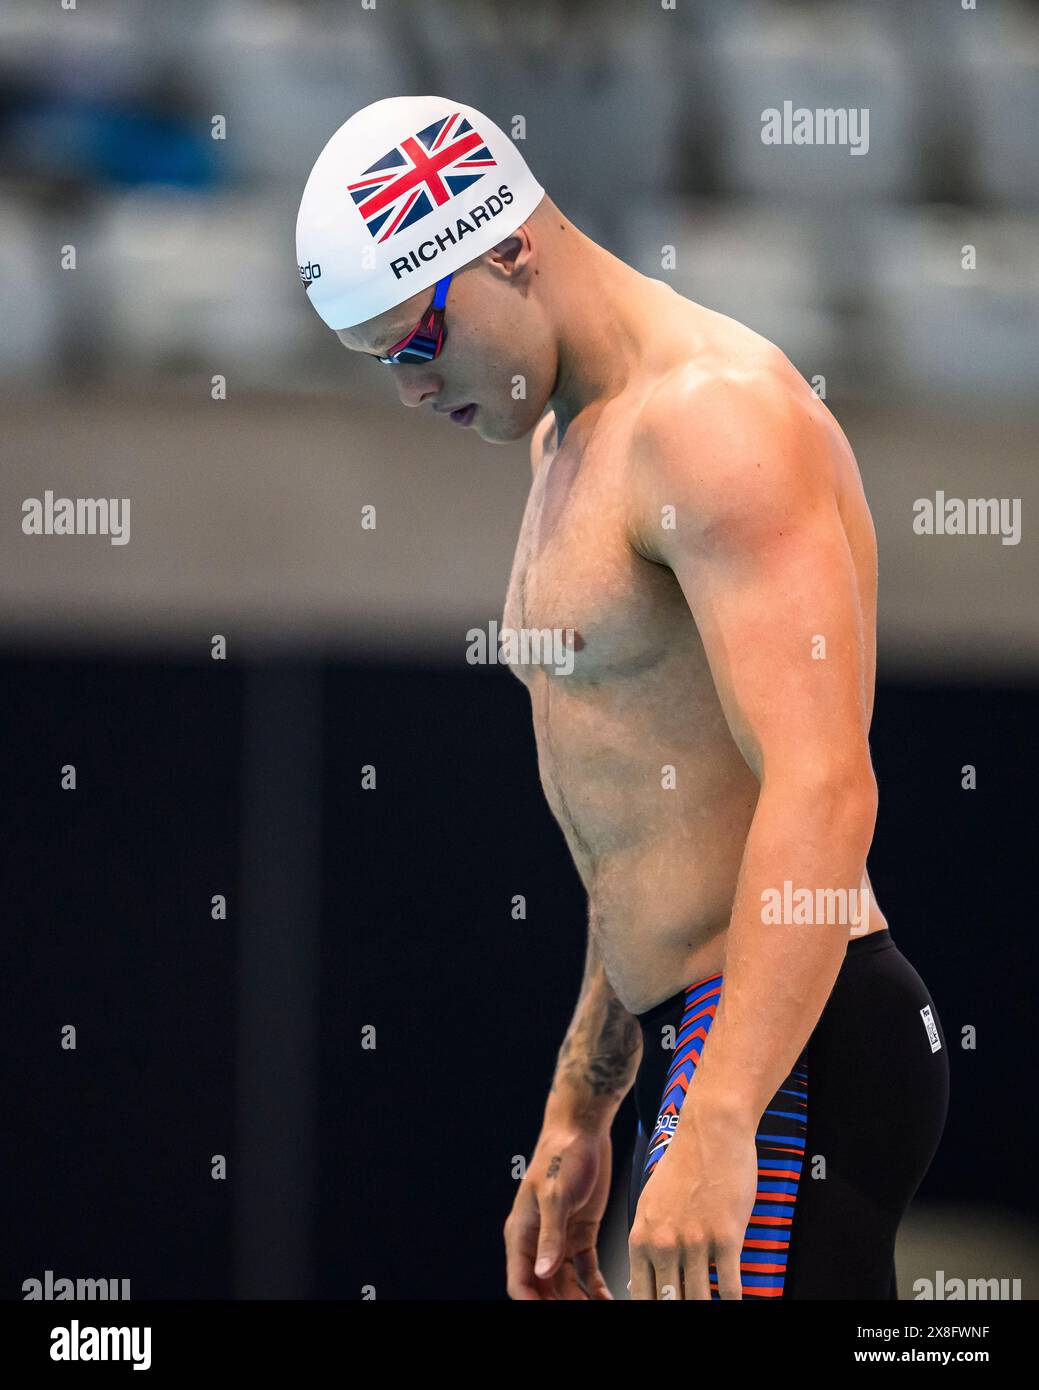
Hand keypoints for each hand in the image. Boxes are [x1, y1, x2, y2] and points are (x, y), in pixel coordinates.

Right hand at [504, 1126, 614, 1299]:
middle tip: (584, 1316)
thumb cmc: (562, 1155)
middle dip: (559, 1305)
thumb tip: (542, 1272)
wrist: (583, 1130)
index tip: (552, 1315)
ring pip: (567, 1285)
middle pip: (544, 1289)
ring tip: (601, 1312)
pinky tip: (609, 1299)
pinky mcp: (581, 1235)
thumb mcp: (555, 1196)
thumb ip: (550, 1236)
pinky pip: (587, 1272)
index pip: (520, 1282)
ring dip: (580, 1302)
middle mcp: (538, 1241)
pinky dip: (597, 1289)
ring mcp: (560, 1240)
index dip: (533, 1303)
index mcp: (521, 1232)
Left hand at [628, 1104, 757, 1299]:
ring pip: (699, 1300)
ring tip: (713, 1305)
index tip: (666, 1308)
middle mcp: (664, 1244)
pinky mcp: (726, 1236)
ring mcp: (695, 1242)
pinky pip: (730, 1287)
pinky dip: (733, 1300)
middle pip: (669, 1302)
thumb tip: (638, 1284)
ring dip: (708, 1306)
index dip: (654, 1308)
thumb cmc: (682, 1166)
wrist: (710, 1130)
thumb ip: (645, 1245)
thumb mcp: (650, 1205)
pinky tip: (734, 1299)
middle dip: (680, 1308)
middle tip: (690, 1305)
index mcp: (642, 1238)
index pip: (641, 1296)